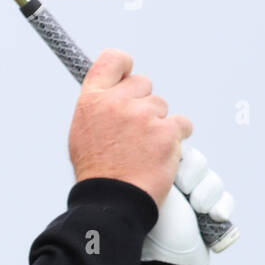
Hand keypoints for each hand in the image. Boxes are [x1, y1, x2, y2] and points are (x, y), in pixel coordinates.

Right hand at [68, 49, 192, 209]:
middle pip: (143, 83)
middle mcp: (117, 103)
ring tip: (143, 151)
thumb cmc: (97, 173)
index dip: (124, 67)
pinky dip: (175, 139)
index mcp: (92, 101)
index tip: (128, 78)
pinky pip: (182, 125)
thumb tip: (114, 91)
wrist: (111, 203)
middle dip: (143, 103)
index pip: (112, 60)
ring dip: (158, 125)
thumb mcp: (83, 134)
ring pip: (162, 106)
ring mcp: (143, 116)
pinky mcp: (167, 132)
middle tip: (133, 132)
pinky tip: (159, 155)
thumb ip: (99, 108)